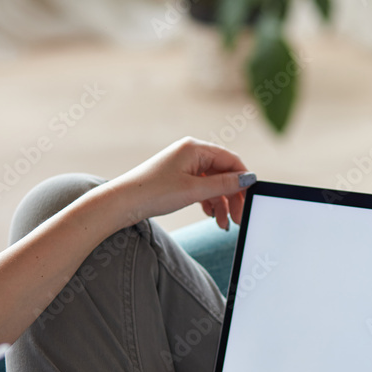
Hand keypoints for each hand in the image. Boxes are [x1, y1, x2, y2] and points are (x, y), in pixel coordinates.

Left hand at [106, 137, 252, 230]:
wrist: (122, 203)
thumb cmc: (154, 193)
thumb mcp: (194, 191)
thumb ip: (224, 184)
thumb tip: (248, 179)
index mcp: (195, 148)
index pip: (231, 160)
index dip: (243, 180)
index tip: (249, 201)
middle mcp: (191, 153)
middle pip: (223, 173)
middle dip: (232, 196)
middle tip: (238, 218)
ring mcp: (184, 165)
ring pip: (213, 183)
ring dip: (220, 203)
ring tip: (222, 223)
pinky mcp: (178, 178)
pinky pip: (201, 188)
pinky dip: (208, 202)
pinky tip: (210, 215)